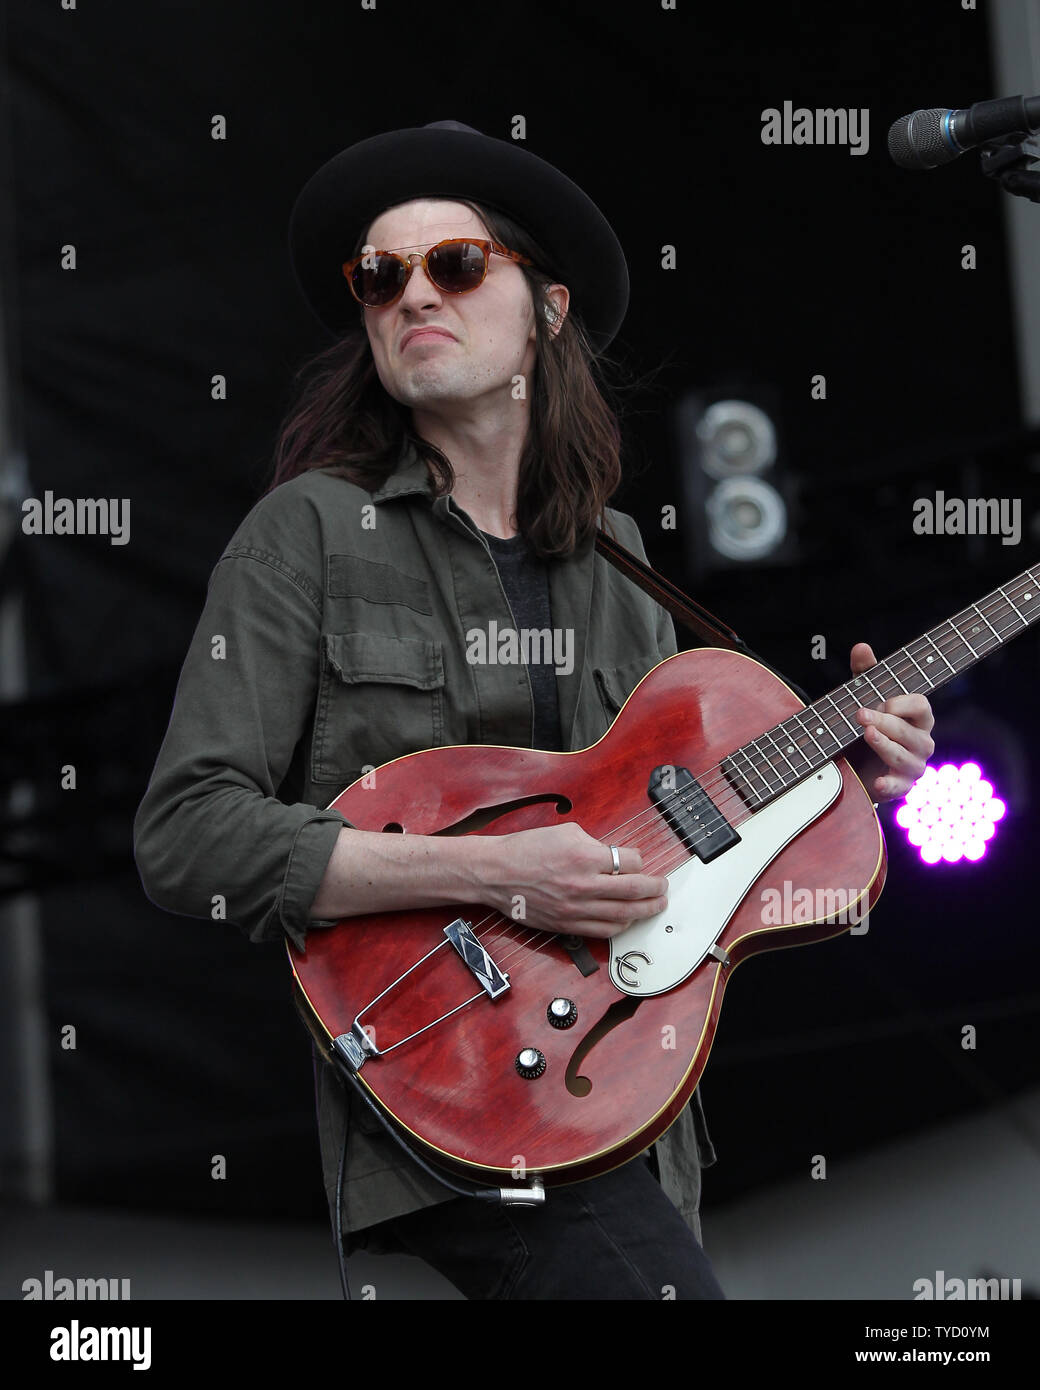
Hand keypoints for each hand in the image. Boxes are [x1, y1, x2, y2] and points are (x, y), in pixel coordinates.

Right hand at [481, 822, 668, 938]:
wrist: (495, 873)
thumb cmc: (526, 849)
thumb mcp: (566, 833)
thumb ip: (595, 845)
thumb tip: (617, 857)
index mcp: (585, 857)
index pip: (631, 861)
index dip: (641, 860)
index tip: (640, 860)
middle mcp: (583, 885)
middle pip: (636, 891)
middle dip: (656, 889)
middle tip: (663, 887)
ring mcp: (576, 908)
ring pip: (624, 915)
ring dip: (645, 910)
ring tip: (654, 905)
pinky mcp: (567, 924)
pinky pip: (603, 931)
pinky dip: (621, 925)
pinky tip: (627, 919)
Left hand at [847, 642, 934, 801]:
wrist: (855, 762)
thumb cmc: (867, 725)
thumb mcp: (864, 697)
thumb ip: (866, 674)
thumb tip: (861, 646)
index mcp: (917, 719)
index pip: (922, 707)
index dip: (905, 704)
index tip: (884, 702)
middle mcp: (921, 742)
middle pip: (911, 732)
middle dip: (885, 722)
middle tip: (860, 714)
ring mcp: (913, 766)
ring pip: (906, 758)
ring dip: (885, 746)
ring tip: (867, 735)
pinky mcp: (900, 787)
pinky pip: (899, 788)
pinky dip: (889, 785)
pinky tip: (877, 782)